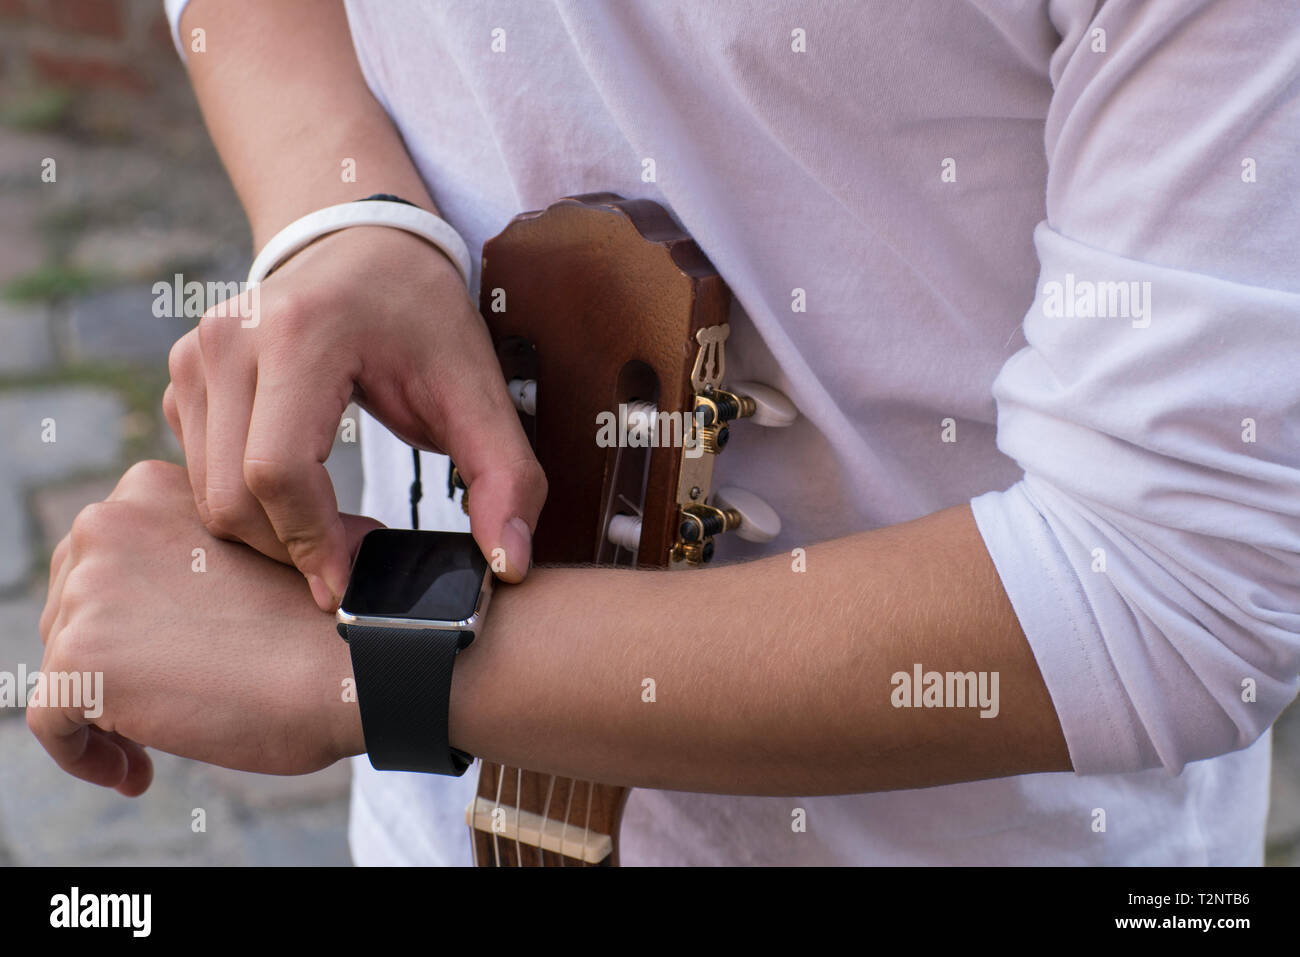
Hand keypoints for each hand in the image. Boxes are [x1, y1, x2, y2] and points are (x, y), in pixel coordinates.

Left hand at [29, 461, 371, 794]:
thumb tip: (194, 593)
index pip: (105, 559)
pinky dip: (83, 753)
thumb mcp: (271, 544)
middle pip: (72, 607)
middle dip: (112, 657)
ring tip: (150, 747)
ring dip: (101, 708)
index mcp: (154, 489)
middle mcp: (108, 523)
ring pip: (64, 663)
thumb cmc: (338, 614)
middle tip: (161, 701)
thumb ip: (217, 547)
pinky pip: (53, 721)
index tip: (165, 654)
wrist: (357, 662)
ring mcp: (89, 589)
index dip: (128, 613)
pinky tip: (134, 772)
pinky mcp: (81, 657)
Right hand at [164, 225, 546, 610]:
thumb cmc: (423, 317)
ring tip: (338, 528)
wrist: (366, 243)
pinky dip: (248, 505)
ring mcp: (196, 355)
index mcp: (301, 334)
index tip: (351, 584)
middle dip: (294, 549)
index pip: (277, 471)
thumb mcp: (479, 389)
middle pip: (234, 496)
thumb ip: (505, 478)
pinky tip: (305, 497)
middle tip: (358, 558)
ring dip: (271, 533)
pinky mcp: (185, 375)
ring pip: (208, 495)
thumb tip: (510, 566)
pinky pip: (200, 473)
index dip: (312, 542)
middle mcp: (230, 339)